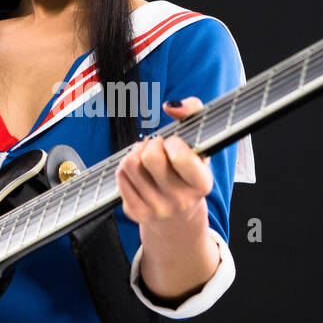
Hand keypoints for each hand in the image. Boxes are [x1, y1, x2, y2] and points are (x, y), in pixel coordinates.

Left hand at [115, 96, 212, 228]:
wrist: (179, 216)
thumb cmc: (188, 172)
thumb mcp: (200, 144)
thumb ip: (193, 112)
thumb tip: (171, 106)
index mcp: (202, 183)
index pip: (179, 155)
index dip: (172, 142)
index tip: (175, 145)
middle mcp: (181, 200)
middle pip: (150, 156)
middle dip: (151, 144)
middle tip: (157, 147)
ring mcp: (157, 209)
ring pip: (131, 164)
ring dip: (136, 153)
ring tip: (146, 157)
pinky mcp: (136, 213)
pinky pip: (120, 176)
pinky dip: (126, 167)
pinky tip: (139, 171)